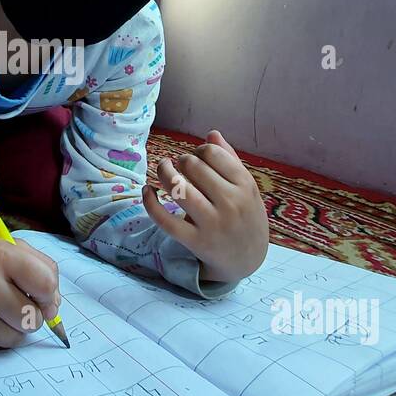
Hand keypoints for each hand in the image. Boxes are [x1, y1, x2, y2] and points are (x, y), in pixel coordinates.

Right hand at [0, 229, 60, 350]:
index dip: (50, 294)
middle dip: (33, 313)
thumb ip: (41, 268)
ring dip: (15, 327)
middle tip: (16, 300)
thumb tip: (54, 308)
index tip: (43, 295)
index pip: (45, 285)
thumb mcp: (7, 246)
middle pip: (34, 317)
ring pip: (18, 337)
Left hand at [141, 130, 267, 283]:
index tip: (196, 157)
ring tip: (162, 168)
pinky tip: (147, 190)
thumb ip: (230, 160)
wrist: (248, 261)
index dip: (198, 150)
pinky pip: (164, 218)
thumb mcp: (246, 189)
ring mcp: (212, 223)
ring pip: (177, 187)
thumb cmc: (246, 217)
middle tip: (179, 166)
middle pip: (193, 166)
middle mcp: (230, 203)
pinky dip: (150, 201)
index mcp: (245, 185)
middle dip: (181, 160)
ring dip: (163, 171)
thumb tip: (211, 133)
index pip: (212, 153)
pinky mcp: (195, 241)